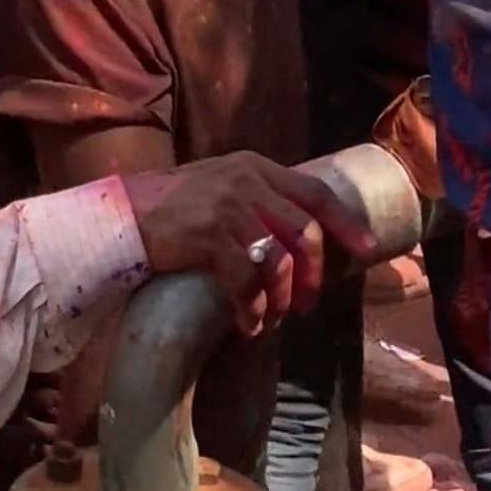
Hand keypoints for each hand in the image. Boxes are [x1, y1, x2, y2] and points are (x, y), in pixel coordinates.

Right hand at [124, 152, 377, 329]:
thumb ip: (258, 201)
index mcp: (254, 167)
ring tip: (273, 317)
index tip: (368, 251)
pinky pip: (248, 281)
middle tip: (304, 304)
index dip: (346, 223)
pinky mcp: (208, 236)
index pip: (315, 193)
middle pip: (305, 233)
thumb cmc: (173, 207)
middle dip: (313, 277)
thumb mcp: (222, 187)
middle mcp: (246, 181)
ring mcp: (227, 207)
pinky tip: (247, 323)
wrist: (122, 214)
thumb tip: (301, 242)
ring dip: (282, 300)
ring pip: (280, 262)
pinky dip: (254, 310)